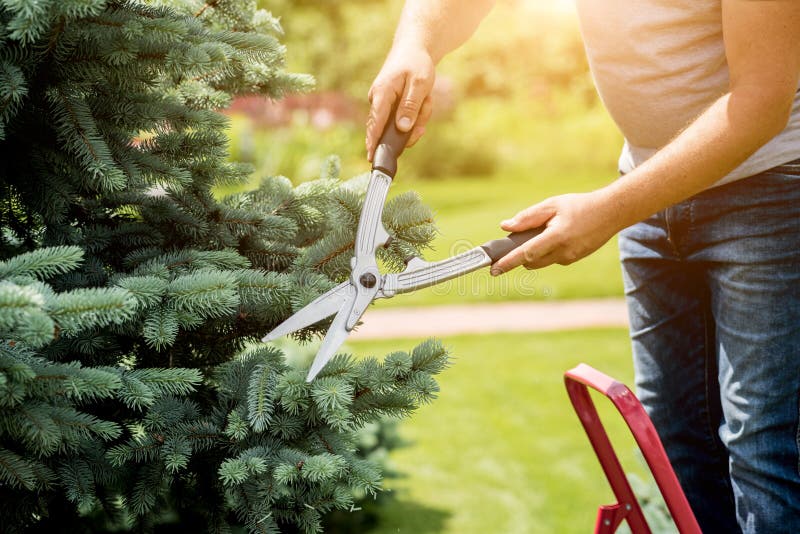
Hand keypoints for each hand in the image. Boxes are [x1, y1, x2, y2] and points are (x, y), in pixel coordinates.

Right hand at [366, 46, 434, 160]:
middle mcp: (378, 100)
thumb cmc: (416, 63)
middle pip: (390, 129)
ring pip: (401, 125)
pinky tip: (424, 100)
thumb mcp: (419, 84)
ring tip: (426, 98)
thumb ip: (410, 106)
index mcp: (382, 93)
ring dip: (419, 116)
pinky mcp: (391, 107)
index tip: (371, 157)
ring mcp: (383, 104)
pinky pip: (405, 120)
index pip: (375, 123)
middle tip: (425, 113)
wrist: (414, 48)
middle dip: (412, 128)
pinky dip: (418, 113)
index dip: (373, 141)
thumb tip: (402, 129)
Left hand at [489, 190, 621, 275]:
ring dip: (534, 252)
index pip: (526, 253)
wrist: (610, 212)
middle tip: (514, 242)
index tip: (493, 269)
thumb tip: (506, 227)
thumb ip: (528, 217)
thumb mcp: (552, 205)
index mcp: (557, 237)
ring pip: (541, 261)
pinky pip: (553, 259)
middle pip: (531, 261)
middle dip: (520, 255)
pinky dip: (547, 250)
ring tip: (544, 231)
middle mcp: (564, 252)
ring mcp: (570, 258)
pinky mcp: (574, 259)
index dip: (508, 262)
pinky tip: (557, 235)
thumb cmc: (579, 205)